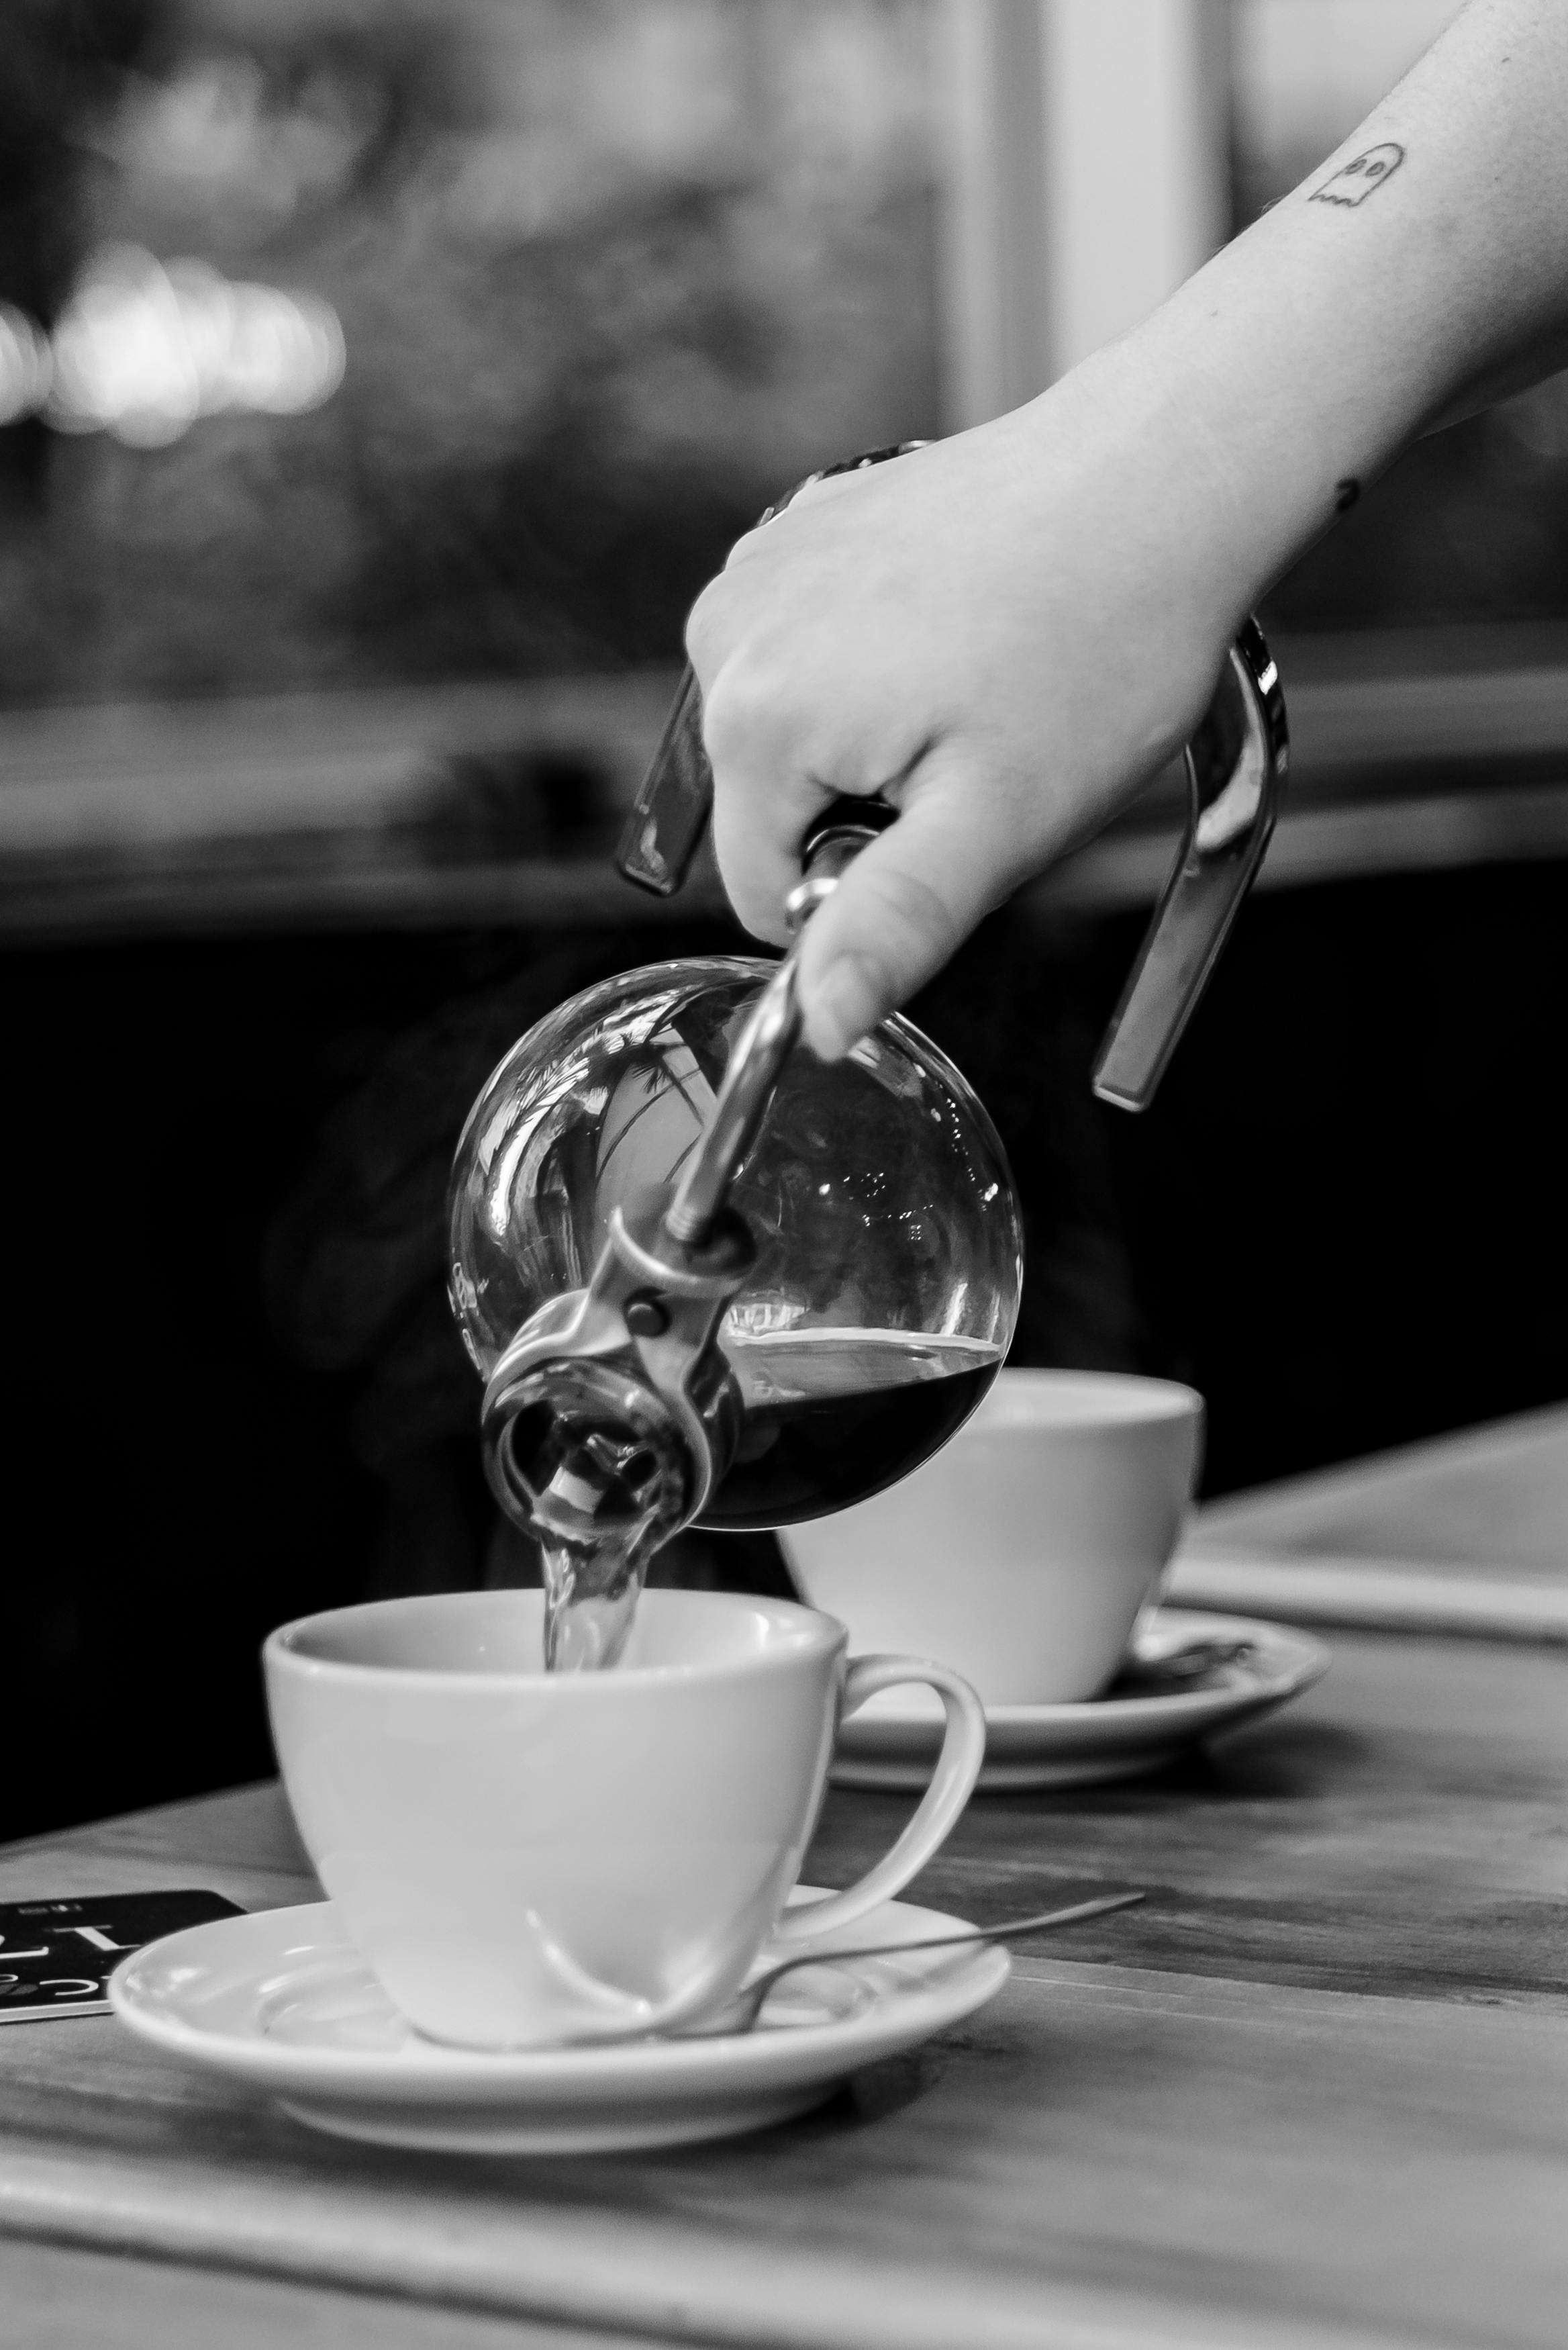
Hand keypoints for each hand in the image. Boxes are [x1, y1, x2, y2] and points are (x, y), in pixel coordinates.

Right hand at [686, 353, 1245, 1059]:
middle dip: (871, 810)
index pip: (765, 894)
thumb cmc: (1098, 644)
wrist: (1159, 477)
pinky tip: (962, 629)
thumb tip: (820, 1029)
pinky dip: (879, 665)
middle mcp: (727, 634)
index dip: (869, 893)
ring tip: (977, 686)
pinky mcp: (801, 532)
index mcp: (755, 717)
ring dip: (878, 741)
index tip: (957, 824)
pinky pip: (814, 658)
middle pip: (776, 809)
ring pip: (797, 737)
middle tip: (983, 751)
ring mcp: (760, 570)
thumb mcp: (998, 823)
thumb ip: (892, 930)